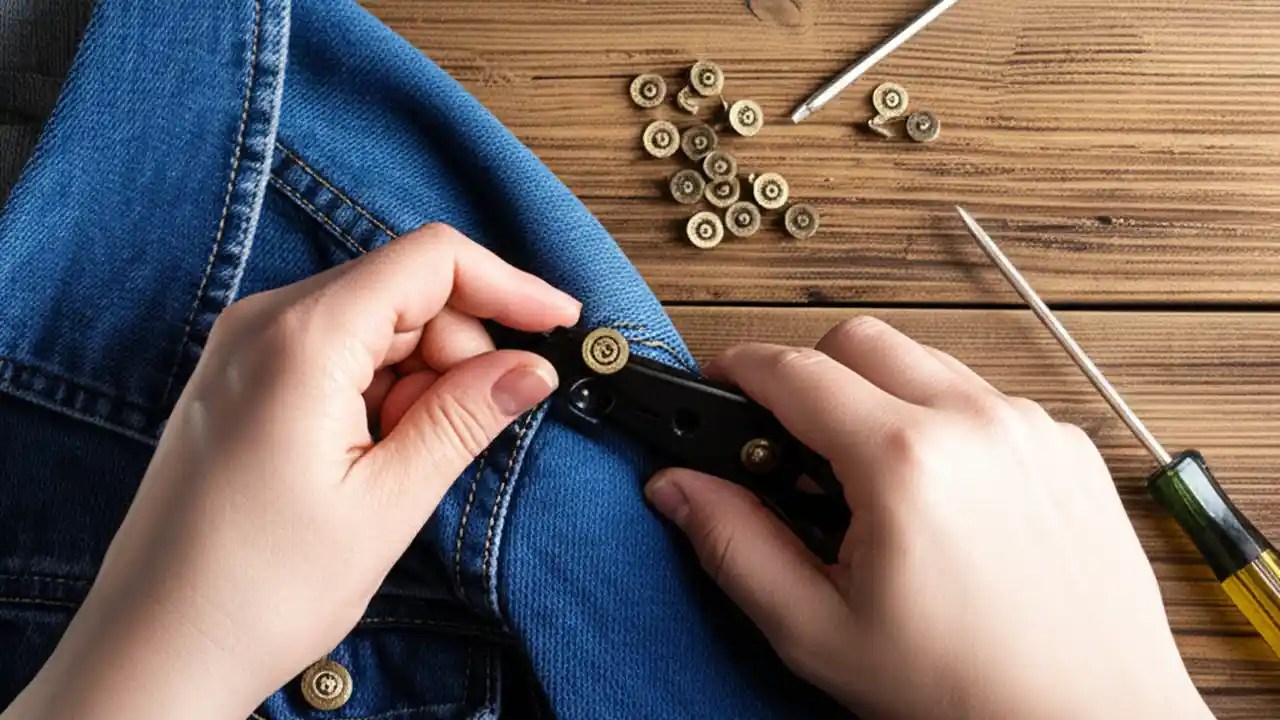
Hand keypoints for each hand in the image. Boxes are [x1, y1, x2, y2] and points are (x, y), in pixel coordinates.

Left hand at [4, 225, 580, 719]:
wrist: (155, 652)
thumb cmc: (254, 592)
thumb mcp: (387, 505)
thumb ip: (465, 419)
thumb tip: (530, 368)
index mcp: (301, 339)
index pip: (431, 261)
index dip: (508, 284)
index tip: (558, 322)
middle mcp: (263, 324)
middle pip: (404, 291)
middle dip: (461, 348)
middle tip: (477, 428)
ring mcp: (245, 350)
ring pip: (374, 324)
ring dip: (420, 377)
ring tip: (409, 464)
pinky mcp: (242, 382)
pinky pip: (337, 355)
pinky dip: (380, 391)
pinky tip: (378, 456)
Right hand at [645, 317, 1212, 719]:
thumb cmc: (966, 693)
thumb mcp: (817, 631)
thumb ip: (732, 545)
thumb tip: (677, 487)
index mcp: (904, 462)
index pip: (793, 369)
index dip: (738, 368)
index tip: (719, 383)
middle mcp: (975, 423)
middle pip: (860, 339)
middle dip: (809, 371)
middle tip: (790, 438)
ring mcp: (1032, 428)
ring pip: (926, 361)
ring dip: (880, 393)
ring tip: (870, 477)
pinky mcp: (1069, 448)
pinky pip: (985, 399)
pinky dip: (945, 421)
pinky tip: (941, 493)